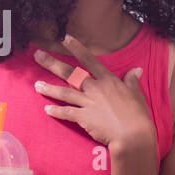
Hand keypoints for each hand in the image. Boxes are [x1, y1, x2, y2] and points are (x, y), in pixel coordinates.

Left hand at [32, 34, 155, 154]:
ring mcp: (88, 103)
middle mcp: (95, 89)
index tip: (65, 39)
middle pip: (70, 74)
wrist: (133, 135)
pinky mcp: (84, 118)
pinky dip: (56, 111)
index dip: (77, 48)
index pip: (89, 60)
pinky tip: (47, 110)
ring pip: (64, 93)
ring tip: (37, 85)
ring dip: (49, 88)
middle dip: (52, 64)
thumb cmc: (137, 115)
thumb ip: (132, 81)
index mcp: (108, 81)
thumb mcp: (136, 94)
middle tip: (38, 56)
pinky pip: (67, 112)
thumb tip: (137, 70)